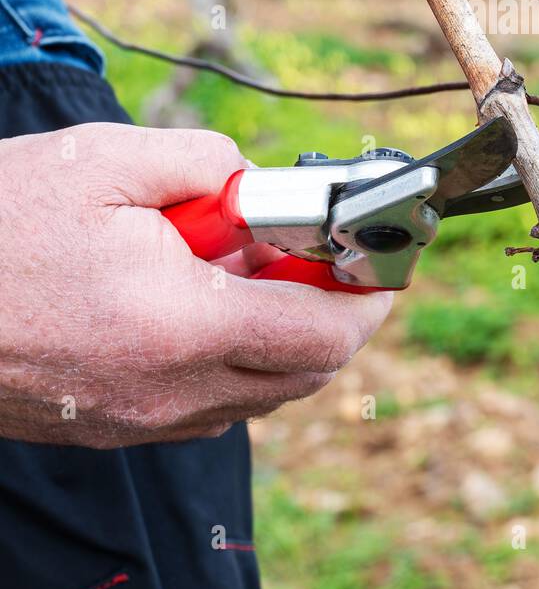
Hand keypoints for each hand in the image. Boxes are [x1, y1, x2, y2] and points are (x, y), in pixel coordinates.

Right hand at [0, 123, 391, 447]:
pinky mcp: (115, 427)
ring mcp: (143, 421)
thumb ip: (204, 162)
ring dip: (282, 331)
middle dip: (333, 310)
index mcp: (181, 327)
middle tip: (321, 249)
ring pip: (259, 390)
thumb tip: (253, 183)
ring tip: (249, 262)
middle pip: (304, 372)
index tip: (384, 258)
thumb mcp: (105, 161)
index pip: (324, 333)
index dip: (370, 295)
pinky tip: (200, 297)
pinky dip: (234, 354)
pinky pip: (211, 401)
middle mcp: (173, 393)